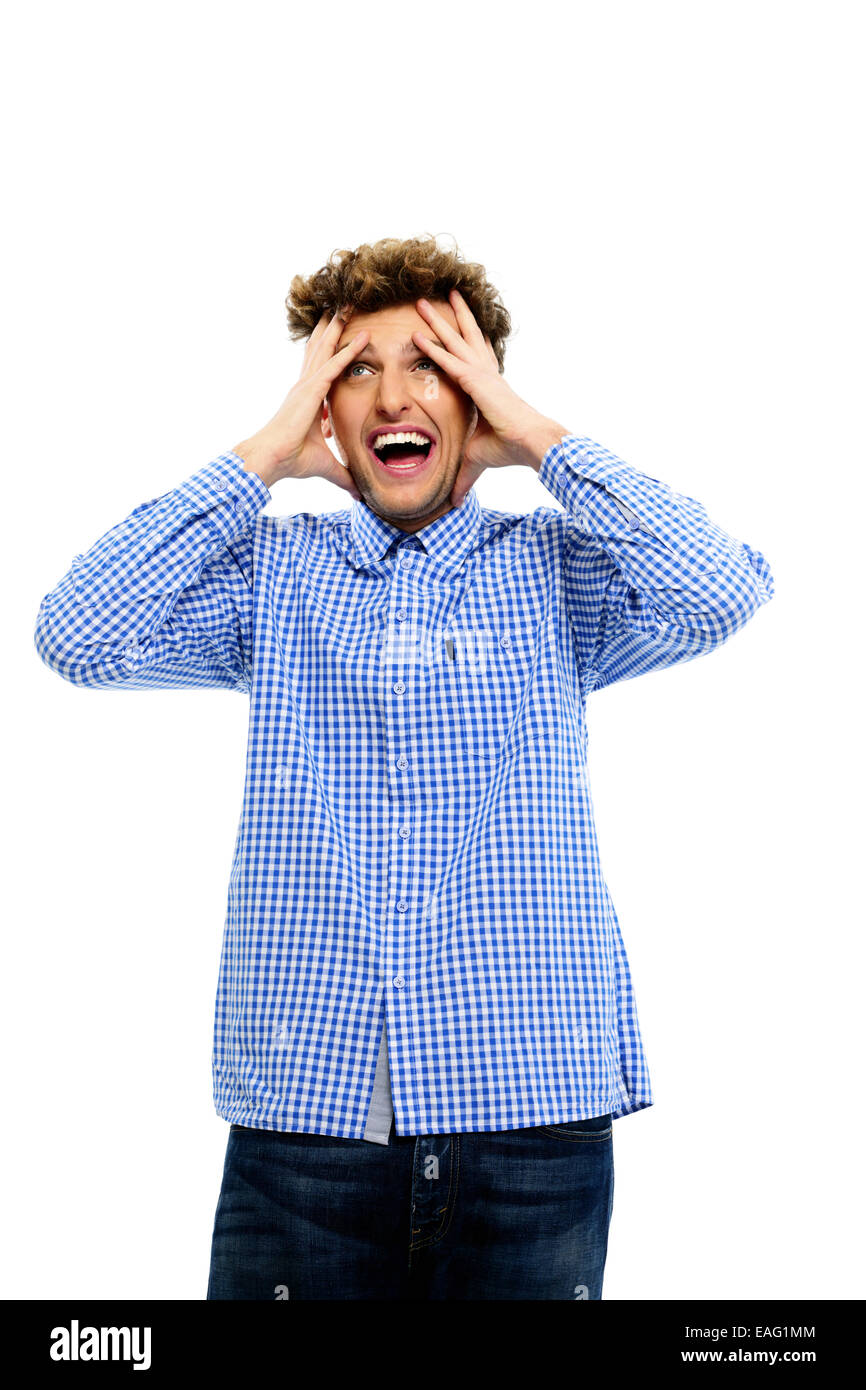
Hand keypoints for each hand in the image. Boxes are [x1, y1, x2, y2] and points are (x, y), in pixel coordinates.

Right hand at [233, 310, 368, 495]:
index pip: (324, 365)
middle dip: (334, 325)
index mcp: (308, 397)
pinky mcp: (310, 392)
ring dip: (340, 327)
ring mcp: (306, 386)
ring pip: (327, 348)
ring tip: (350, 305)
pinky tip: (363, 337)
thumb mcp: (326, 465)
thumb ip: (344, 475)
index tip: (344, 328)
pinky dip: (349, 352)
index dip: (334, 346)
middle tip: (345, 302)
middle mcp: (306, 385)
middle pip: (322, 347)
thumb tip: (360, 493)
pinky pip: (333, 367)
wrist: (270, 460)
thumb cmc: (290, 461)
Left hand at [412, 290, 569, 506]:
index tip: (447, 325)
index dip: (457, 339)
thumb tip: (453, 503)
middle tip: (434, 298)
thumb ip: (462, 477)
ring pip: (455, 341)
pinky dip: (432, 348)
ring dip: (436, 322)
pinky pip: (449, 361)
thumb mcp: (476, 459)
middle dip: (448, 318)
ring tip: (420, 302)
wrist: (530, 443)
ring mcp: (482, 374)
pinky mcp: (477, 382)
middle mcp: (485, 373)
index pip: (469, 355)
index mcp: (487, 384)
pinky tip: (417, 336)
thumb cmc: (509, 448)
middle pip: (463, 337)